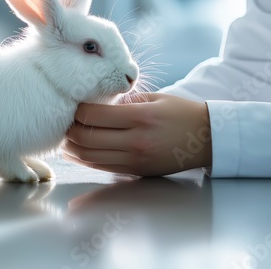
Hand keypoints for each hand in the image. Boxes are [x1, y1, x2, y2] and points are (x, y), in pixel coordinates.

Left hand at [63, 92, 211, 176]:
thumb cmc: (181, 113)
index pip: (95, 115)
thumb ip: (125, 101)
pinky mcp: (136, 171)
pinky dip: (86, 159)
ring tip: (66, 137)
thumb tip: (97, 101)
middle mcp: (136, 141)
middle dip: (69, 129)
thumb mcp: (155, 98)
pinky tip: (78, 150)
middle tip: (64, 120)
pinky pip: (102, 167)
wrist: (207, 139)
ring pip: (90, 157)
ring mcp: (135, 159)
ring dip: (72, 148)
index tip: (72, 103)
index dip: (77, 110)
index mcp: (140, 117)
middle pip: (87, 139)